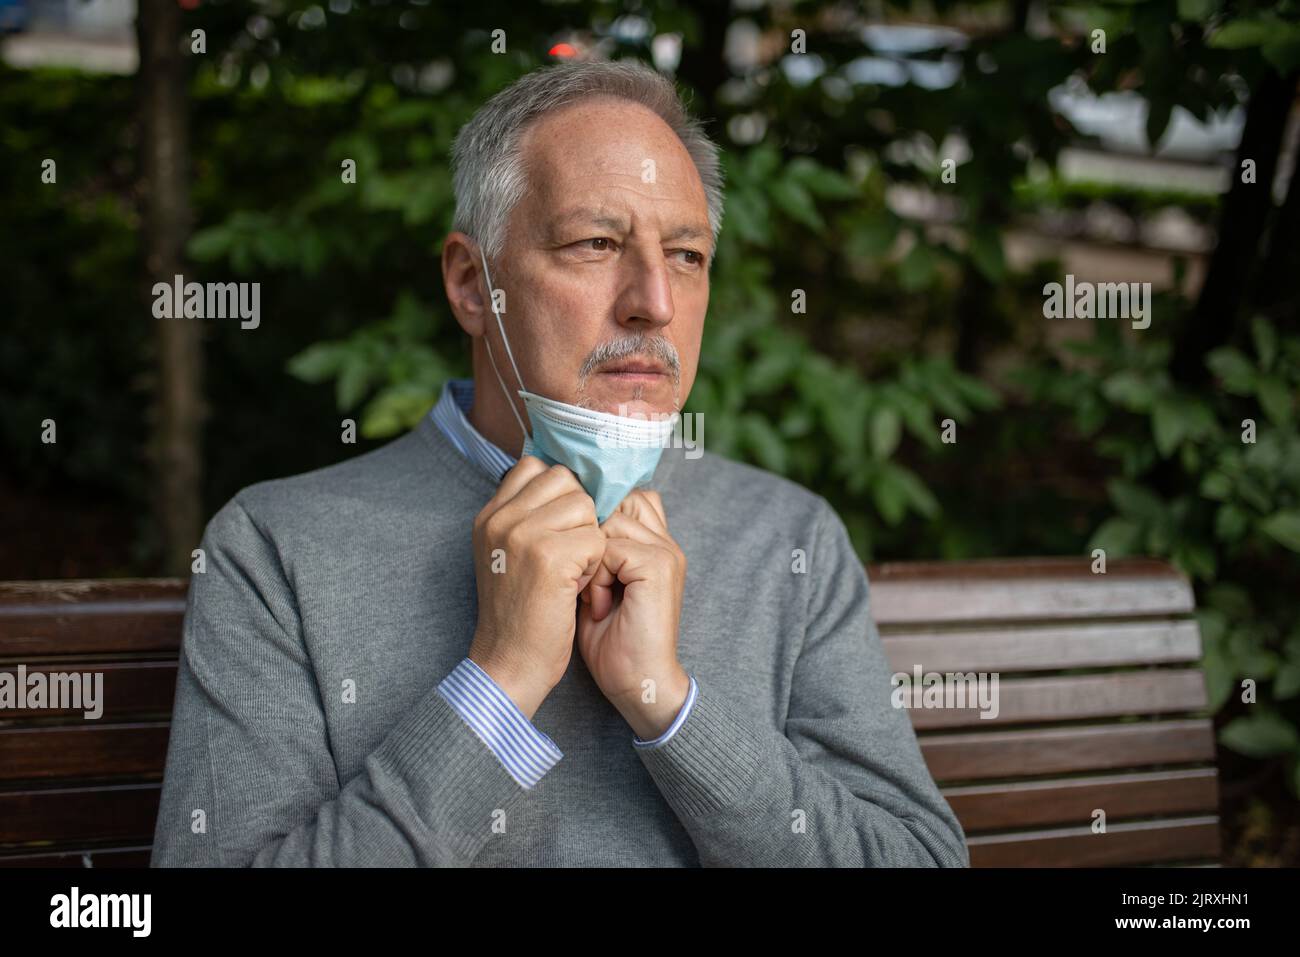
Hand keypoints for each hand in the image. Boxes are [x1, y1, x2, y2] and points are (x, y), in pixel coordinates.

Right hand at [468, 456, 604, 718]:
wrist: (509, 664)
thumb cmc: (519, 614)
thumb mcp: (508, 555)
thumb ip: (526, 516)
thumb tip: (569, 481)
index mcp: (489, 515)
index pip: (537, 467)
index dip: (561, 492)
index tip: (563, 528)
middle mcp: (501, 518)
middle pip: (566, 480)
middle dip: (580, 514)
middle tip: (570, 554)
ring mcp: (523, 534)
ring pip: (585, 506)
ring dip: (590, 539)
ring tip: (572, 571)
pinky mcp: (550, 556)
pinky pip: (596, 537)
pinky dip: (596, 564)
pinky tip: (577, 587)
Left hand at [577, 490, 689, 740]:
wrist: (636, 682)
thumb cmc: (610, 641)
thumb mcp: (594, 584)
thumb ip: (591, 548)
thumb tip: (558, 516)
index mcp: (654, 542)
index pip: (619, 498)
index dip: (589, 523)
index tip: (574, 563)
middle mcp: (664, 541)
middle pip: (614, 502)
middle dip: (587, 535)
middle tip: (581, 579)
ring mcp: (665, 551)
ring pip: (607, 523)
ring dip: (588, 559)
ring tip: (590, 596)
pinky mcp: (658, 566)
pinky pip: (609, 548)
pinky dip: (595, 577)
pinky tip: (598, 607)